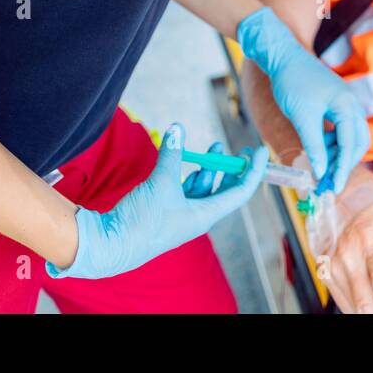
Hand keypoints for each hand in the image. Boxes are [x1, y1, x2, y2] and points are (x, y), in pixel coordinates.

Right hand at [47, 124, 266, 278]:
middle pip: (225, 190)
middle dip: (234, 169)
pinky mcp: (167, 213)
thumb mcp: (160, 182)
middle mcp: (199, 217)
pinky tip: (187, 164)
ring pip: (205, 190)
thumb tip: (177, 128)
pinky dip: (189, 176)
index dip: (254, 171)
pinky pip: (186, 193)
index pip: (241, 192)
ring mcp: (183, 216)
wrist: (111, 245)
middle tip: (242, 150)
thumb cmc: (141, 220)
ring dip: (211, 169)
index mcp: (207, 214)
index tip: (262, 151)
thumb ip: (172, 154)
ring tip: (214, 148)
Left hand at [237, 6, 368, 193]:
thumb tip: (321, 171)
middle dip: (344, 163)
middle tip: (328, 182)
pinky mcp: (337, 104)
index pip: (351, 145)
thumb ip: (314, 145)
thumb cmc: (292, 82)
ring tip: (320, 166)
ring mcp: (346, 103)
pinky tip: (319, 149)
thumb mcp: (302, 117)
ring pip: (351, 137)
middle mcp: (352, 105)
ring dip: (338, 154)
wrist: (283, 57)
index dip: (342, 168)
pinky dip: (333, 143)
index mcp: (347, 106)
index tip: (334, 188)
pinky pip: (342, 129)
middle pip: (358, 142)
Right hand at [320, 167, 372, 313]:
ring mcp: (333, 263)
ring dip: (370, 315)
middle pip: (366, 303)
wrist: (333, 183)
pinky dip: (356, 308)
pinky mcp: (323, 267)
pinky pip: (340, 298)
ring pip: (352, 306)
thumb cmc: (367, 196)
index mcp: (371, 238)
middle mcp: (348, 254)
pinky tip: (370, 307)